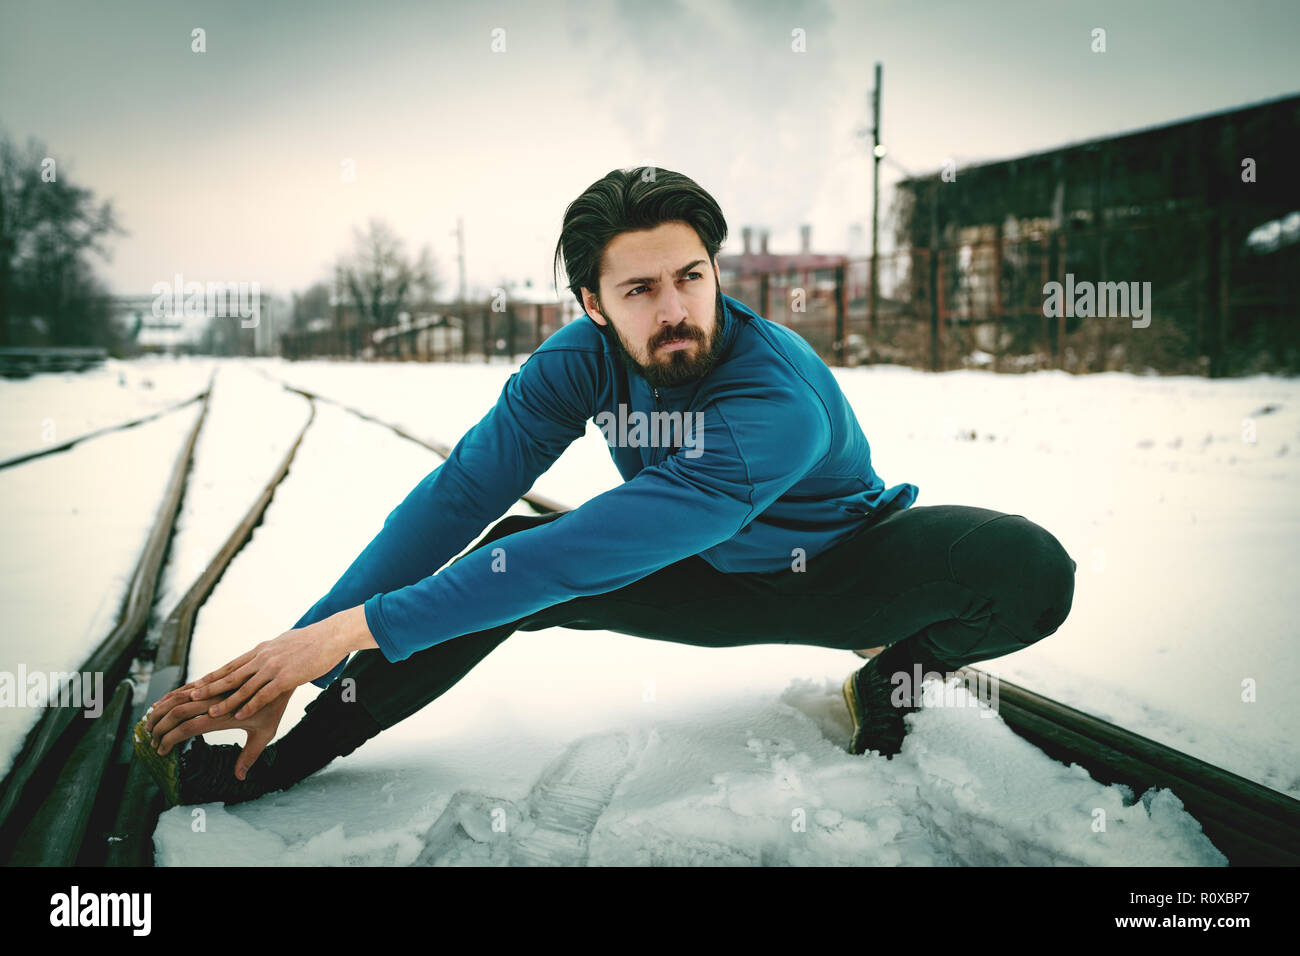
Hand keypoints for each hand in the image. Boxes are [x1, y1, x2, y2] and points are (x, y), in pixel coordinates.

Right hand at [145, 686, 291, 778]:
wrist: (281, 676)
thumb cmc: (274, 706)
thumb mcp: (264, 734)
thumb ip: (249, 755)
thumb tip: (239, 777)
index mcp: (222, 716)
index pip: (187, 728)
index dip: (170, 739)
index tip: (161, 750)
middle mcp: (213, 700)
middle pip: (177, 712)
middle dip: (159, 726)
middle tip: (150, 739)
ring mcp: (213, 689)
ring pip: (178, 696)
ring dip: (160, 709)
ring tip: (149, 722)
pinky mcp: (214, 681)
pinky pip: (188, 687)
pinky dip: (171, 696)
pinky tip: (161, 703)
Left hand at [184, 608, 368, 721]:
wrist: (331, 635)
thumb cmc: (313, 640)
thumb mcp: (286, 643)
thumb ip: (273, 653)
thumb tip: (265, 657)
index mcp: (261, 650)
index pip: (230, 665)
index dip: (212, 676)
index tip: (195, 684)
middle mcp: (262, 657)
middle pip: (230, 675)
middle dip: (209, 687)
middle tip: (190, 696)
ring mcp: (273, 667)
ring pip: (243, 687)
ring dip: (225, 701)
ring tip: (210, 712)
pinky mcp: (286, 677)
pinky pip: (263, 695)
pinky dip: (249, 706)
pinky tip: (240, 715)